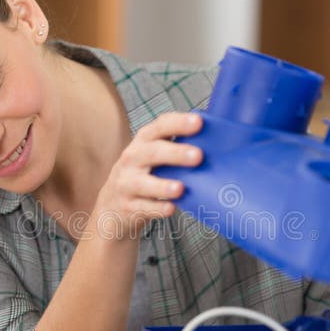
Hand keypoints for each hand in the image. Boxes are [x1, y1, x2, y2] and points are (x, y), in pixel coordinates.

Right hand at [93, 113, 203, 239]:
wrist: (113, 207)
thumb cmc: (144, 176)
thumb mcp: (153, 157)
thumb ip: (176, 148)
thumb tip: (216, 141)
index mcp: (143, 142)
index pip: (160, 127)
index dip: (178, 123)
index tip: (199, 122)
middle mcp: (132, 159)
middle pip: (152, 152)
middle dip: (176, 153)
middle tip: (198, 156)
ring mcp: (127, 183)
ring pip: (143, 183)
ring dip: (162, 185)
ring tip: (180, 188)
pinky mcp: (127, 206)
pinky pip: (143, 208)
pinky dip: (157, 208)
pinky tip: (170, 208)